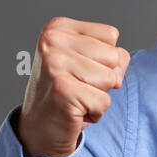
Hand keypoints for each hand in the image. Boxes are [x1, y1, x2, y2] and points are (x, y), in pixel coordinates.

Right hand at [16, 17, 129, 156]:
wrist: (38, 129)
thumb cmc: (66, 93)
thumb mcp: (88, 62)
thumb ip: (112, 57)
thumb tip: (118, 76)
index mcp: (58, 28)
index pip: (110, 35)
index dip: (105, 59)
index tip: (79, 70)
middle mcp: (52, 41)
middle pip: (114, 56)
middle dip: (104, 78)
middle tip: (77, 87)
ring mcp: (55, 64)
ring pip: (111, 79)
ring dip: (99, 96)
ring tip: (76, 98)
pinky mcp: (62, 90)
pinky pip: (104, 102)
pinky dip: (95, 113)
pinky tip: (74, 111)